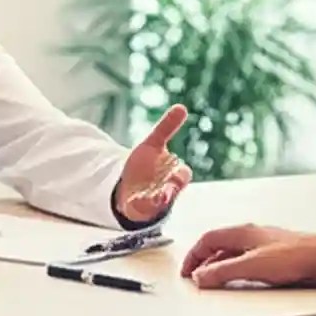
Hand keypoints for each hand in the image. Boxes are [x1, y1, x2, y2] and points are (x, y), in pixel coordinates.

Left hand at [115, 104, 192, 222]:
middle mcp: (167, 188)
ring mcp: (155, 200)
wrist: (134, 183)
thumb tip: (181, 107)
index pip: (183, 174)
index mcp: (175, 174)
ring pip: (159, 202)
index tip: (174, 170)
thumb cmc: (148, 162)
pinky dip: (139, 204)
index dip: (180, 174)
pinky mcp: (142, 208)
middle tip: (164, 191)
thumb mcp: (154, 143)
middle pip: (172, 190)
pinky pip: (143, 208)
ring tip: (148, 198)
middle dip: (168, 190)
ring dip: (155, 200)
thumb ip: (167, 127)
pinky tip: (132, 199)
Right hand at [181, 224, 315, 289]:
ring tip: (213, 279)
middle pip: (218, 244)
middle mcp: (251, 233)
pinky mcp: (274, 253)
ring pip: (232, 251)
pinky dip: (233, 266)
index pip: (208, 238)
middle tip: (196, 276)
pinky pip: (245, 257)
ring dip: (218, 264)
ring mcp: (263, 242)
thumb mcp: (251, 266)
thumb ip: (224, 271)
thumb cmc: (294, 255)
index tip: (187, 271)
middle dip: (203, 260)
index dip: (194, 255)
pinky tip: (238, 276)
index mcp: (242, 231)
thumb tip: (202, 276)